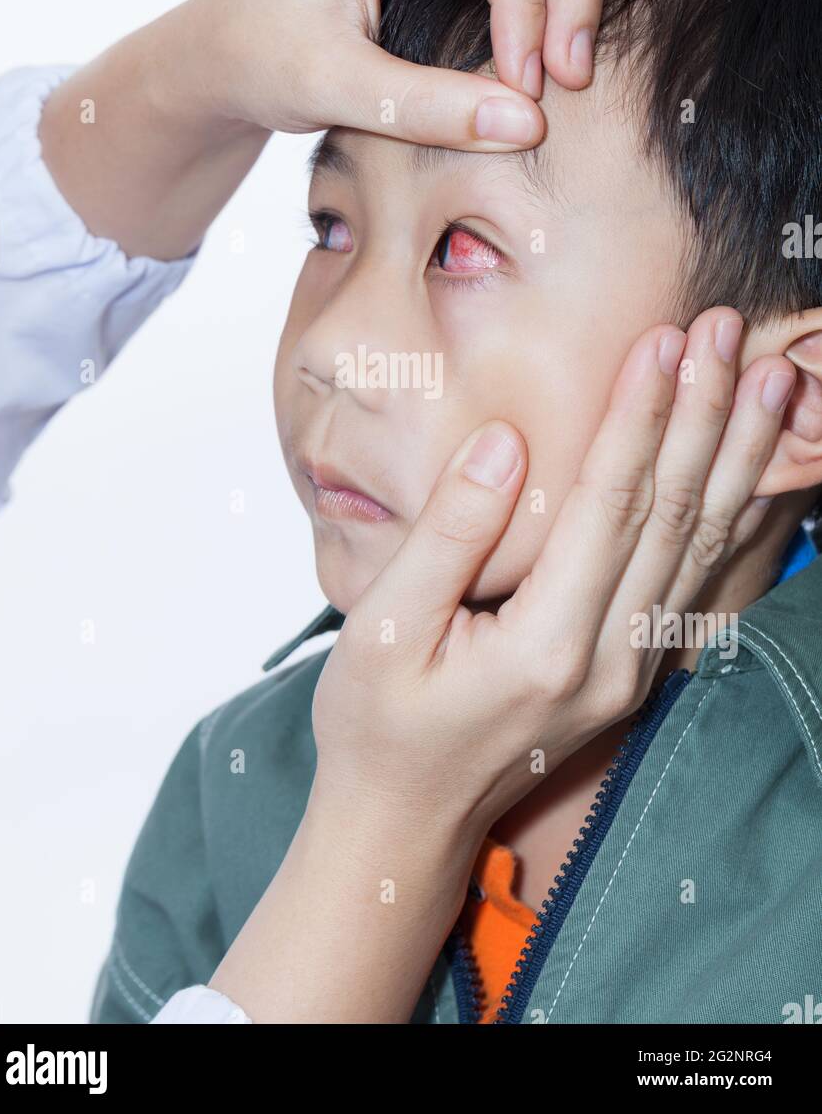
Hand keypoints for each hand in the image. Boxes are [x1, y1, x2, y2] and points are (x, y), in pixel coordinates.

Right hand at [310, 307, 794, 837]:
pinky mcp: (630, 671)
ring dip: (737, 458)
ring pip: (701, 547)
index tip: (664, 339)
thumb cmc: (379, 723)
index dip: (639, 417)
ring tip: (773, 383)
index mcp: (545, 645)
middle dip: (705, 415)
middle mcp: (606, 660)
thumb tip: (504, 442)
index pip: (609, 505)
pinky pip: (697, 581)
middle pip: (672, 517)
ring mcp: (628, 672)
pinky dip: (731, 516)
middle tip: (732, 333)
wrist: (406, 819)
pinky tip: (752, 469)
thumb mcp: (384, 626)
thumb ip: (448, 531)